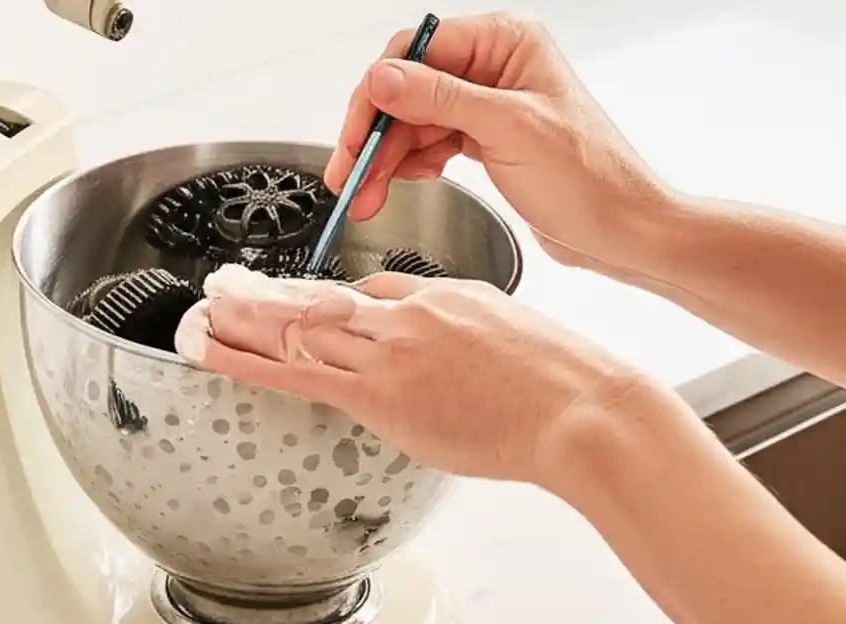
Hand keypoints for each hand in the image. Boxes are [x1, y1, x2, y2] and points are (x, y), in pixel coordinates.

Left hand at [175, 269, 656, 486]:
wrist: (580, 407)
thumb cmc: (560, 383)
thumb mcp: (507, 336)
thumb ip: (461, 339)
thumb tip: (440, 357)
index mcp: (441, 297)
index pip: (365, 292)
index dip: (319, 299)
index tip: (293, 301)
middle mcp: (407, 314)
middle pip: (318, 300)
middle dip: (263, 300)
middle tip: (220, 292)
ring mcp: (390, 350)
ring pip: (297, 329)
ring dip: (241, 323)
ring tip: (198, 319)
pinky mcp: (382, 393)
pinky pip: (299, 373)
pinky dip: (247, 359)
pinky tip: (214, 353)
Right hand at [327, 12, 673, 276]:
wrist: (623, 231)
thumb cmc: (592, 179)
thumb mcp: (509, 130)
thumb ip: (440, 99)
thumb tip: (382, 78)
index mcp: (505, 42)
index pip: (414, 53)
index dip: (376, 96)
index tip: (355, 136)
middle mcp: (494, 66)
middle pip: (406, 91)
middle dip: (374, 137)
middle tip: (349, 176)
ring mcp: (487, 104)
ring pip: (412, 122)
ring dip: (385, 160)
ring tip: (366, 196)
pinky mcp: (485, 138)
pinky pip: (428, 144)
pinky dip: (409, 167)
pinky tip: (399, 185)